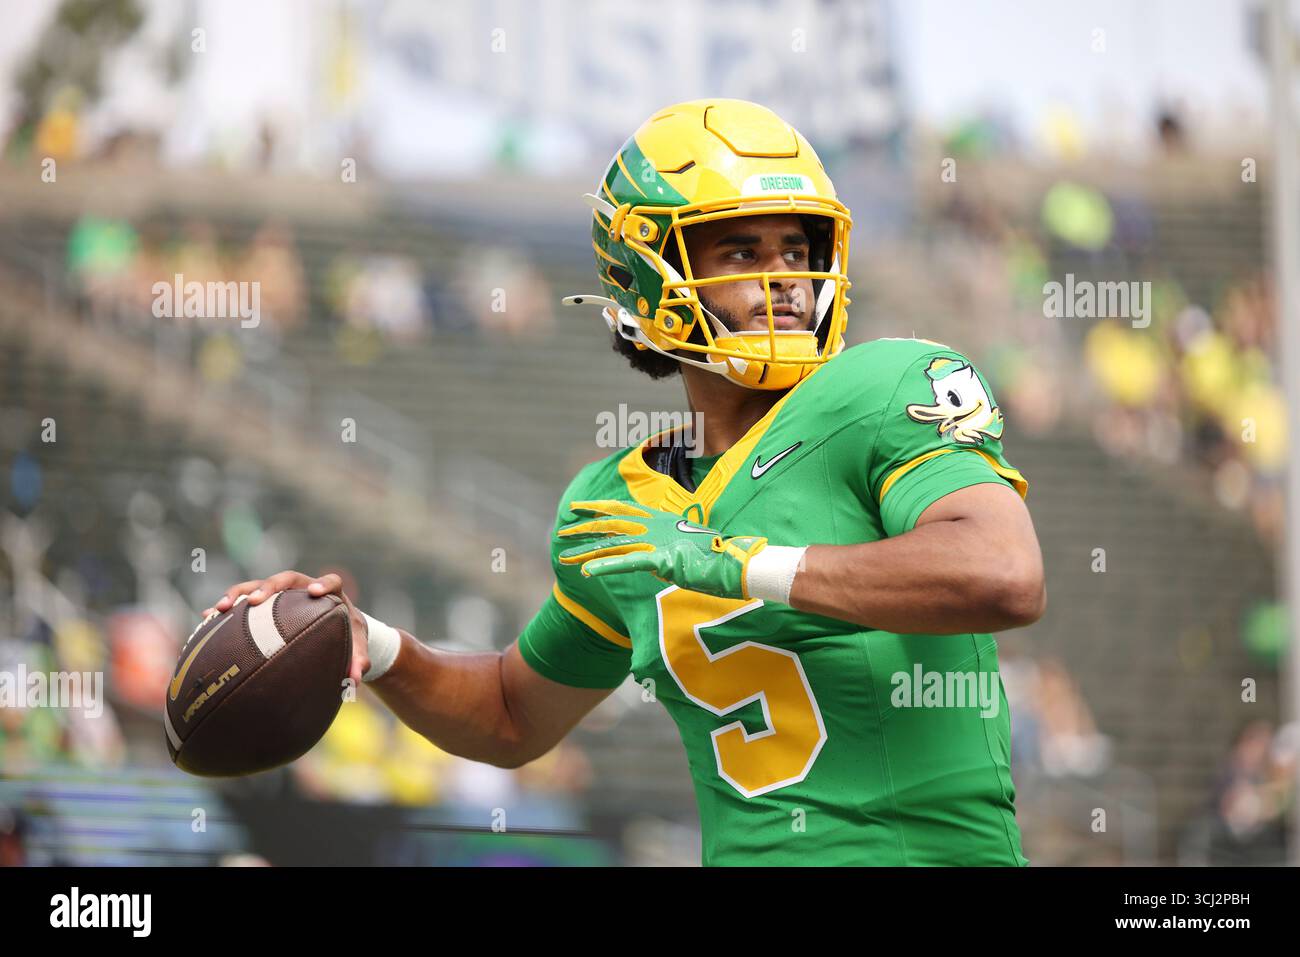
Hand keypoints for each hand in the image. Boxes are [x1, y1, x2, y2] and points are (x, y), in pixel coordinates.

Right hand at [202, 570, 370, 687]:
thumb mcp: (357, 646)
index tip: (314, 592)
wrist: (337, 629)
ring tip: (219, 608)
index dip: (323, 583)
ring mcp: (283, 593)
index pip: (331, 581)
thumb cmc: (348, 636)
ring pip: (257, 585)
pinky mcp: (266, 603)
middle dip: (268, 586)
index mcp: (332, 593)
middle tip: (255, 601)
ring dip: (238, 594)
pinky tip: (207, 619)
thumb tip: (356, 681)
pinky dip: (227, 609)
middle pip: (285, 578)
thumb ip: (359, 661)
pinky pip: (243, 601)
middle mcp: (305, 587)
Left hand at [557, 500, 767, 600]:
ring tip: (565, 557)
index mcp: (659, 519)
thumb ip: (668, 545)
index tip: (577, 507)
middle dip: (584, 527)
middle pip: (610, 524)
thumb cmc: (715, 555)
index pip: (621, 508)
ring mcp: (655, 542)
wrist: (734, 562)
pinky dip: (605, 567)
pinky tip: (587, 572)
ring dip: (587, 552)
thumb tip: (657, 555)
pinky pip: (626, 563)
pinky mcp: (659, 560)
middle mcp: (653, 527)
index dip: (597, 507)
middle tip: (562, 531)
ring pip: (612, 544)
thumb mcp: (686, 544)